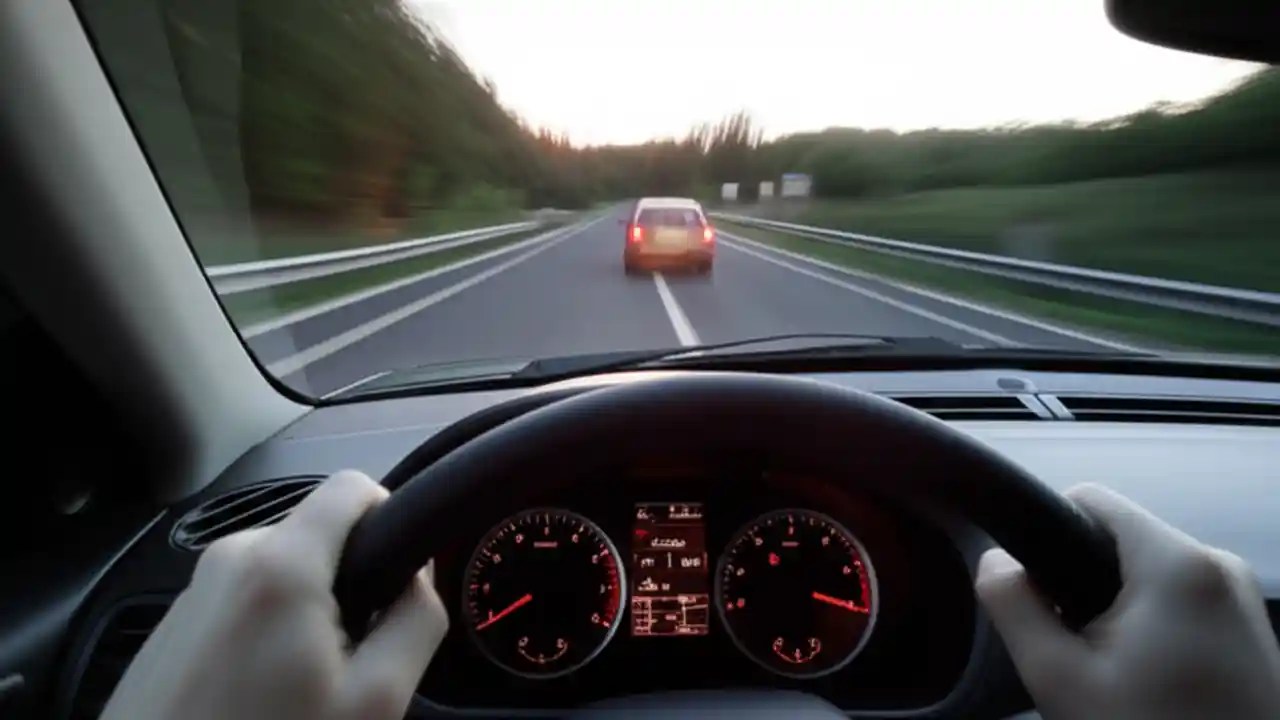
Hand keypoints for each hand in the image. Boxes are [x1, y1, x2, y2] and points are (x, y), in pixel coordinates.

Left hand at [102, 470, 448, 719]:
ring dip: (307, 614)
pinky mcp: (173, 624)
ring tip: (300, 686)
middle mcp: (230, 559)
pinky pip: (244, 602)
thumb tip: (420, 578)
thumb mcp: (376, 699)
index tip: (395, 583)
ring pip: (283, 573)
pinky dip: (267, 633)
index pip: (354, 486)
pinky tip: (260, 692)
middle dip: (347, 585)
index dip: (390, 521)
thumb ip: (418, 620)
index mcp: (282, 564)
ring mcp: (194, 590)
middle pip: (320, 536)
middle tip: (348, 662)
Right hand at [976, 483, 1279, 719]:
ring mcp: (1242, 598)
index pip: (1089, 499)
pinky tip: (1149, 681)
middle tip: (1077, 652)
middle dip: (1083, 583)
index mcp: (1177, 563)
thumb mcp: (1058, 678)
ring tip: (1116, 673)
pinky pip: (1180, 601)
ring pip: (1147, 573)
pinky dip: (1152, 627)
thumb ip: (1012, 605)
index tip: (1040, 597)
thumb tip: (993, 561)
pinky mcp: (1250, 628)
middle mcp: (1219, 565)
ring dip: (1117, 610)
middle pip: (1118, 539)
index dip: (1048, 536)